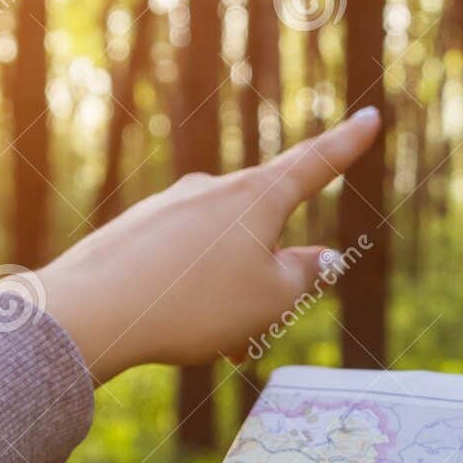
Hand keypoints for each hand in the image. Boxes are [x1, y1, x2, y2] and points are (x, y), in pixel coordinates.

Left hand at [34, 107, 381, 381]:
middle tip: (256, 337)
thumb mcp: (271, 300)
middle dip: (270, 281)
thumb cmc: (194, 304)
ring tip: (216, 344)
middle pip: (264, 231)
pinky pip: (182, 262)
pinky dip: (194, 294)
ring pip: (222, 254)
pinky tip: (176, 330)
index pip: (315, 165)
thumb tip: (320, 257)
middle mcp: (213, 191)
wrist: (91, 311)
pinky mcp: (135, 231)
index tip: (371, 117)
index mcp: (256, 198)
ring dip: (231, 298)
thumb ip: (305, 276)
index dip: (347, 145)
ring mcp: (170, 208)